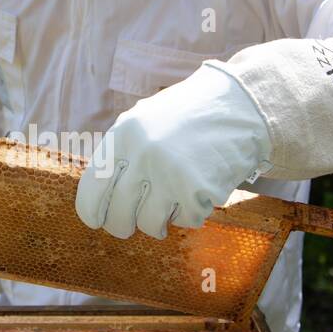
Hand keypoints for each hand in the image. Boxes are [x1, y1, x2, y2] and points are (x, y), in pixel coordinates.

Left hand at [75, 62, 271, 238]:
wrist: (241, 105)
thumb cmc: (189, 116)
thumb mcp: (144, 121)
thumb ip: (121, 153)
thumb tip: (97, 198)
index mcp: (123, 135)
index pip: (92, 188)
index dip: (92, 212)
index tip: (97, 221)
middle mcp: (142, 154)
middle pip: (118, 215)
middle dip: (123, 226)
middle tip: (130, 226)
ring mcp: (170, 173)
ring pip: (149, 224)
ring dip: (159, 222)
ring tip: (170, 204)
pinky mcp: (198, 189)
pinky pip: (185, 221)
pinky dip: (192, 212)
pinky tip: (199, 190)